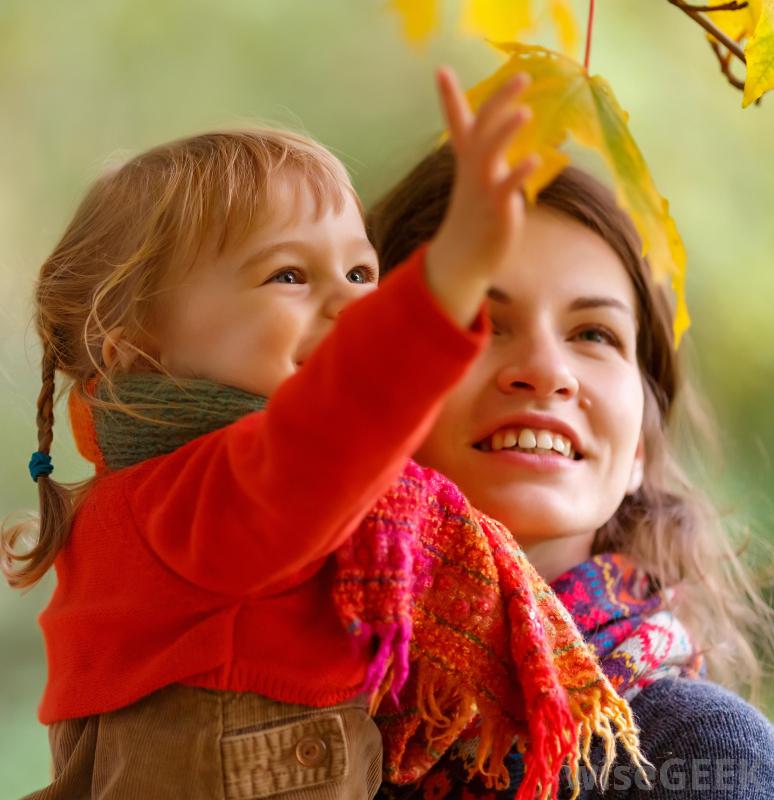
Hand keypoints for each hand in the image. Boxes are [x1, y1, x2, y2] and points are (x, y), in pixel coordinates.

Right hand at [425, 66, 538, 327]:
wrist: (463, 259)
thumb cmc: (475, 216)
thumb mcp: (477, 180)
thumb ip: (486, 155)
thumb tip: (499, 134)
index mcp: (469, 161)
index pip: (458, 122)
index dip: (449, 97)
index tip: (441, 70)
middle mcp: (473, 170)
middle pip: (482, 127)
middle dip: (499, 100)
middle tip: (522, 75)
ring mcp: (483, 189)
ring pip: (490, 154)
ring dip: (506, 132)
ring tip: (525, 111)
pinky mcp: (496, 210)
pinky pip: (506, 188)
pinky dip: (518, 173)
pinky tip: (535, 158)